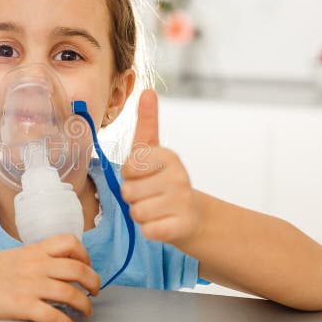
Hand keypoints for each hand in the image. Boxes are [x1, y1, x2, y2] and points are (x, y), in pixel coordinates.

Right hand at [0, 234, 100, 321]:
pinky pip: (54, 316)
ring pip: (71, 293)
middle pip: (78, 269)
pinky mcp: (23, 306)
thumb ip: (38, 260)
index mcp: (35, 251)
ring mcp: (31, 286)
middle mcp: (37, 265)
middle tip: (94, 292)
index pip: (70, 243)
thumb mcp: (17, 256)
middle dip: (93, 282)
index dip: (85, 255)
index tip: (86, 266)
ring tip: (85, 312)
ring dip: (85, 305)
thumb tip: (57, 273)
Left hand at [120, 90, 201, 246]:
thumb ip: (148, 123)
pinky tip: (163, 224)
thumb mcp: (154, 152)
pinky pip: (148, 231)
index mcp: (168, 156)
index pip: (127, 168)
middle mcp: (178, 176)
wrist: (193, 216)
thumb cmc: (164, 181)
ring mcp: (182, 201)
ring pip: (137, 212)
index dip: (130, 176)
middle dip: (134, 198)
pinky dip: (151, 231)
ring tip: (157, 209)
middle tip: (151, 196)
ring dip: (142, 215)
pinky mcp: (182, 226)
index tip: (145, 176)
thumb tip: (148, 90)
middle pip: (129, 192)